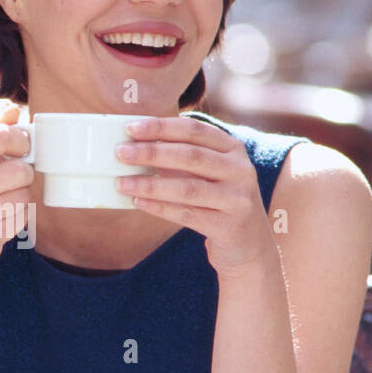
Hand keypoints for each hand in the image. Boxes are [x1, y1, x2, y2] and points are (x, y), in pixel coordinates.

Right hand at [0, 101, 33, 274]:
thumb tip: (12, 108)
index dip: (20, 139)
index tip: (22, 147)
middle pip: (19, 170)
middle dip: (24, 173)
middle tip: (16, 176)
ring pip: (23, 196)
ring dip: (21, 197)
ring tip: (4, 199)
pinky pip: (21, 219)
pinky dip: (18, 217)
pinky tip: (0, 218)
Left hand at [114, 115, 278, 277]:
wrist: (250, 245)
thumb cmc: (218, 201)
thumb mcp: (208, 174)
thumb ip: (181, 158)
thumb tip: (135, 146)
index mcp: (233, 149)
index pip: (195, 130)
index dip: (161, 127)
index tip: (130, 129)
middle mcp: (240, 170)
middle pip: (191, 156)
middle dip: (152, 153)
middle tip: (121, 153)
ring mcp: (238, 199)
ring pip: (187, 188)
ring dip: (150, 184)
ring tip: (121, 183)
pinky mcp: (229, 226)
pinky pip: (187, 215)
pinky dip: (160, 208)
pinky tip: (138, 203)